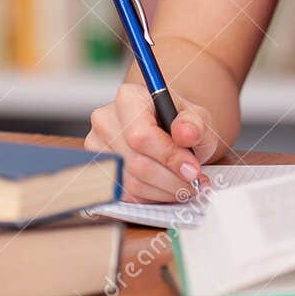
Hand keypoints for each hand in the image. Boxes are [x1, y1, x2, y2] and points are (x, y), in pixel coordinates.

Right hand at [85, 82, 222, 202]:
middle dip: (171, 179)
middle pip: (136, 162)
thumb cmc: (179, 123)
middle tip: (194, 182)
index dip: (168, 156)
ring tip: (184, 186)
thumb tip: (185, 133)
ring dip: (164, 191)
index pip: (141, 134)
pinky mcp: (99, 171)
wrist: (168, 132)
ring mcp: (97, 147)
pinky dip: (151, 197)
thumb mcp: (197, 118)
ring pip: (131, 183)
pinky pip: (125, 195)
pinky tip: (166, 188)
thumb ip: (195, 124)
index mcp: (128, 98)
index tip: (192, 169)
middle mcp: (106, 120)